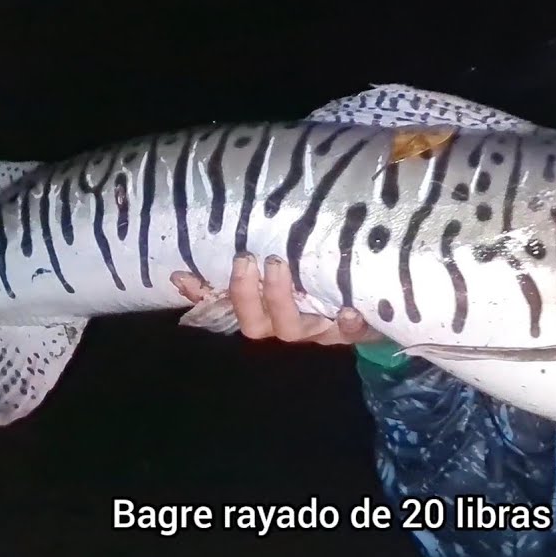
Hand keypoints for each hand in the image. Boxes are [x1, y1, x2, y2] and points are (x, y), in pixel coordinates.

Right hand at [171, 253, 380, 344]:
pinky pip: (346, 335)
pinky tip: (349, 310)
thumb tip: (230, 222)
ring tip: (279, 264)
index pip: (224, 308)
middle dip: (245, 294)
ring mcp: (317, 330)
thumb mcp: (291, 265)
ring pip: (291, 328)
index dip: (201, 296)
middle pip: (255, 324)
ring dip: (281, 298)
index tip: (184, 274)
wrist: (372, 308)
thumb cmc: (321, 281)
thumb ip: (261, 251)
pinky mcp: (350, 331)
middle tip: (246, 258)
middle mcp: (286, 325)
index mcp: (267, 311)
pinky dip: (346, 325)